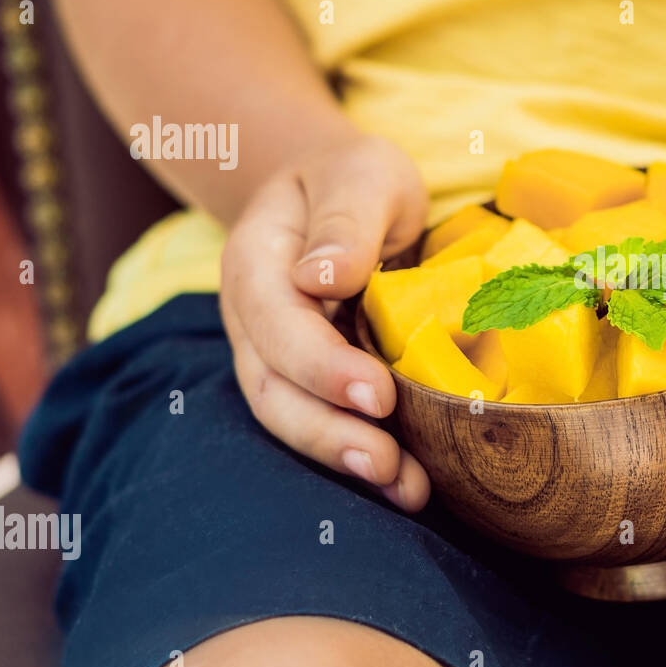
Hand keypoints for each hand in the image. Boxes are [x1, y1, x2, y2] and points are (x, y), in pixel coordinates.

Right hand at [220, 133, 430, 509]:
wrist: (345, 194)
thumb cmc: (356, 180)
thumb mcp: (362, 176)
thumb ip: (346, 221)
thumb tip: (322, 276)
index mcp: (256, 262)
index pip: (275, 322)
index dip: (320, 365)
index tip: (377, 395)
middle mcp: (255, 320)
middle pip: (272, 389)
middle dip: (328, 434)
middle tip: (388, 467)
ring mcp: (278, 357)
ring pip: (293, 419)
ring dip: (345, 459)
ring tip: (405, 490)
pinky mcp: (315, 383)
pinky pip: (328, 424)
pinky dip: (364, 457)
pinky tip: (410, 486)